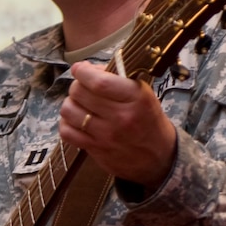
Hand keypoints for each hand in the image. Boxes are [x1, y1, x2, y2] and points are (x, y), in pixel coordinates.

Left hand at [59, 61, 176, 188]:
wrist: (159, 157)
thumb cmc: (148, 119)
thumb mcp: (144, 93)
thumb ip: (118, 78)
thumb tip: (89, 69)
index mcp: (135, 98)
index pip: (99, 82)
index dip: (83, 71)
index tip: (80, 68)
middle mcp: (119, 117)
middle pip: (79, 93)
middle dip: (77, 85)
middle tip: (83, 86)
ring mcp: (105, 136)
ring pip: (69, 111)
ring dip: (70, 102)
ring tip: (79, 103)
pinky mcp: (95, 149)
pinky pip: (67, 132)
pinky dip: (66, 123)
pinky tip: (75, 120)